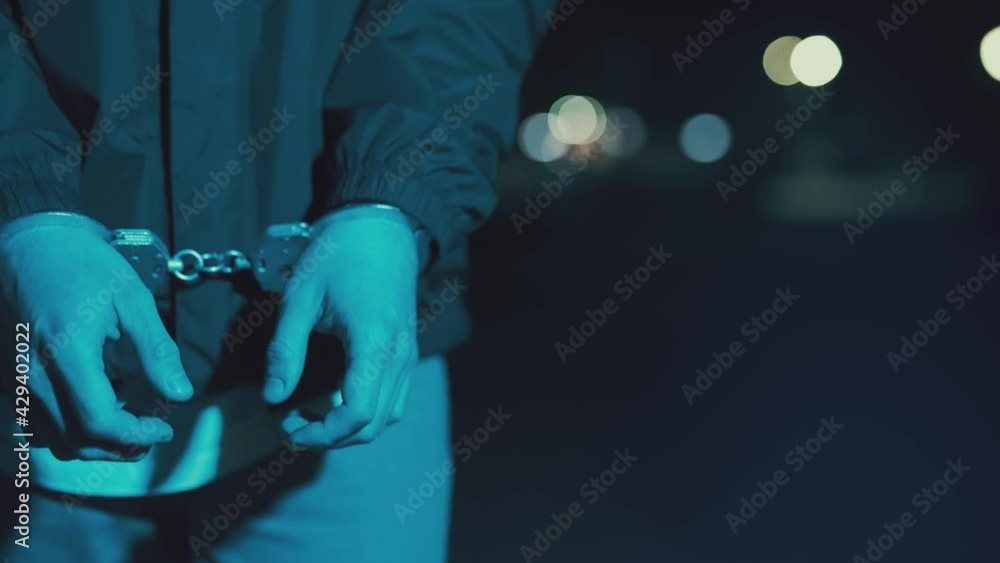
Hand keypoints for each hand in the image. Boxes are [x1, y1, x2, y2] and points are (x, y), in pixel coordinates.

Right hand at [0, 215, 192, 460]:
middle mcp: (31, 372)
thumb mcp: (132, 299)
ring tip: (128, 422)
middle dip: (120, 447)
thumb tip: (181, 395)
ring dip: (94, 444)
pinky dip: (67, 430)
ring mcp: (12, 379)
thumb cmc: (84, 266)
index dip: (136, 435)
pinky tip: (93, 406)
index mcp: (66, 351)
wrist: (29, 245)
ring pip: (52, 440)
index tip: (165, 429)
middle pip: (76, 440)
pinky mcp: (6, 379)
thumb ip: (156, 350)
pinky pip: (34, 423)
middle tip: (152, 432)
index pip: (98, 421)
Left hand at [263, 211, 418, 448]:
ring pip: (388, 416)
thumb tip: (272, 397)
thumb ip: (285, 350)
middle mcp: (399, 355)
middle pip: (374, 424)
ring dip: (351, 429)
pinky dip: (367, 413)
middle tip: (292, 425)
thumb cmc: (337, 257)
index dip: (324, 434)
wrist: (380, 229)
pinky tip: (337, 399)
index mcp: (373, 342)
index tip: (290, 430)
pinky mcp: (407, 352)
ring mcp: (408, 355)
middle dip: (332, 437)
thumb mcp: (300, 298)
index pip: (359, 413)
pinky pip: (394, 399)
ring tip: (313, 417)